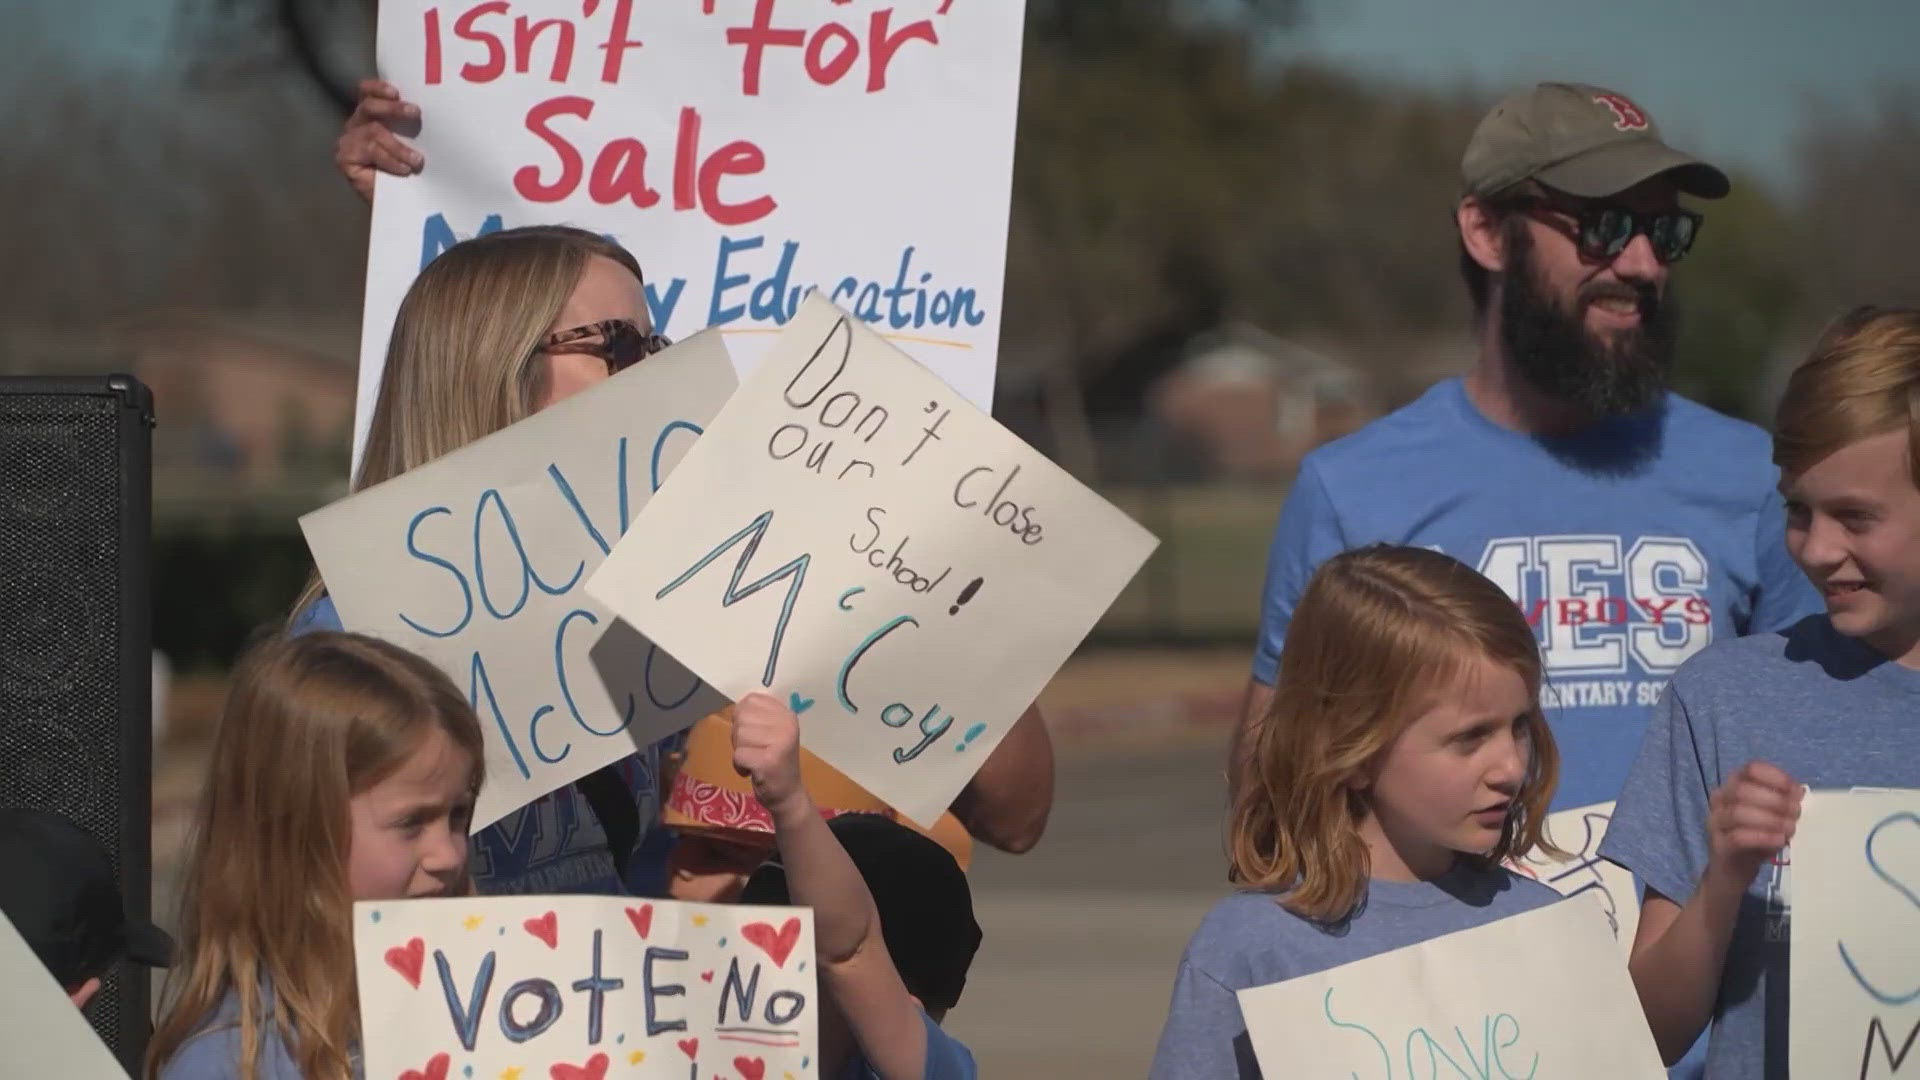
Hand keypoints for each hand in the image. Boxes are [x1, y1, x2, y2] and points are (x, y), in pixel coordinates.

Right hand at [335, 79, 423, 201]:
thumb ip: (410, 126)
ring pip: (373, 132)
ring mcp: (348, 141)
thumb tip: (432, 111)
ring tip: (417, 160)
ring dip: (398, 146)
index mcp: (371, 115)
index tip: (396, 91)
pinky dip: (390, 160)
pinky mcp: (344, 158)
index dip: (378, 88)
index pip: (367, 92)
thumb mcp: (410, 142)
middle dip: (393, 108)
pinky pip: (370, 151)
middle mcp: (356, 124)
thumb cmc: (406, 169)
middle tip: (415, 112)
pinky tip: (403, 170)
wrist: (397, 201)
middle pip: (369, 107)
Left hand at [732, 693, 804, 816]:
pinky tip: (754, 771)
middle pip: (742, 717)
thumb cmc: (775, 761)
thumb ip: (758, 715)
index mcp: (787, 714)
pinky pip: (739, 755)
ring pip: (739, 735)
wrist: (787, 794)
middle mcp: (786, 724)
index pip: (751, 700)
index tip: (756, 733)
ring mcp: (779, 742)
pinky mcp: (768, 761)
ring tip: (756, 759)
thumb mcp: (772, 732)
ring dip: (741, 751)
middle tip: (756, 749)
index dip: (744, 717)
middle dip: (740, 736)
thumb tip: (738, 705)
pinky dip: (740, 766)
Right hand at [1705, 761, 1801, 885]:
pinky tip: (1779, 840)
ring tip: (1790, 828)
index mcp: (1733, 787)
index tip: (1796, 791)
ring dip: (1769, 819)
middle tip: (1796, 813)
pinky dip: (1762, 836)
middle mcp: (1720, 800)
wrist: (1733, 873)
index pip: (1751, 769)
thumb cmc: (1756, 841)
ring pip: (1738, 812)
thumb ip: (1783, 804)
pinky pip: (1737, 836)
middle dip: (1775, 800)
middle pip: (1743, 789)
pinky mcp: (1718, 845)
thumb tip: (1799, 793)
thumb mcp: (1772, 819)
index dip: (1775, 777)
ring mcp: (1715, 822)